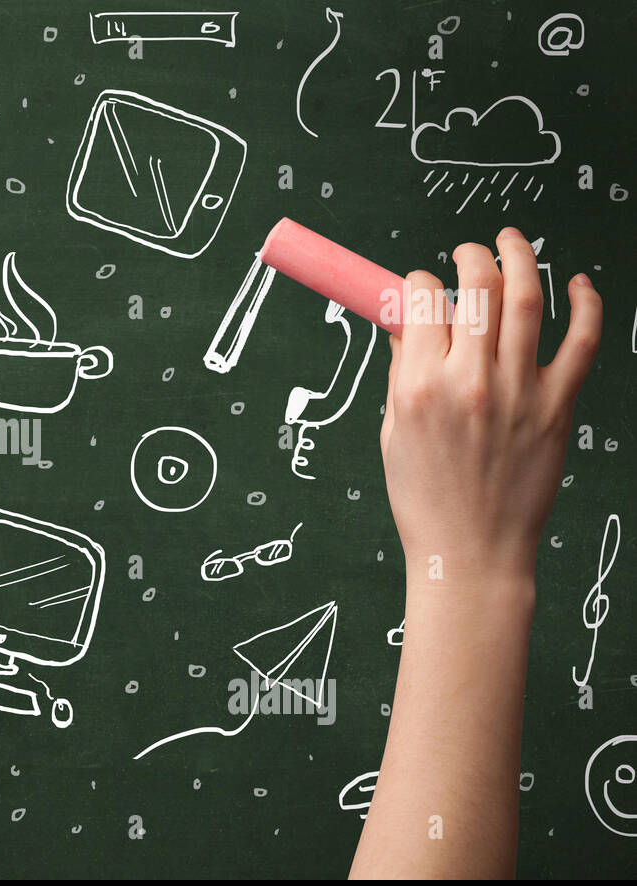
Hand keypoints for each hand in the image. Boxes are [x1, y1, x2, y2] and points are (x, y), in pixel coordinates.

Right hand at [380, 227, 601, 582]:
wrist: (471, 551)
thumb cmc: (425, 498)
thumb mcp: (393, 433)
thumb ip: (402, 374)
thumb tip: (408, 325)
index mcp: (418, 387)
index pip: (420, 303)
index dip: (417, 283)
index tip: (419, 287)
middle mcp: (470, 382)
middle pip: (475, 289)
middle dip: (469, 257)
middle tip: (467, 252)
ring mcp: (518, 391)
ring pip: (526, 300)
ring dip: (520, 257)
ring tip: (512, 240)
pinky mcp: (557, 407)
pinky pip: (580, 342)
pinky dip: (586, 304)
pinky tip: (580, 283)